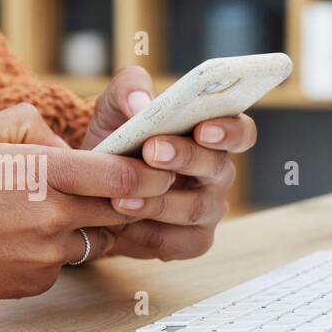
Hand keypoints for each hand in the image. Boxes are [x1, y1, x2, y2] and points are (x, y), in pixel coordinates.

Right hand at [0, 103, 176, 311]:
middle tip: (126, 189)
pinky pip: (63, 264)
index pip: (123, 175)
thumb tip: (68, 142)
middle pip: (121, 210)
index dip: (149, 172)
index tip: (157, 167)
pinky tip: (16, 239)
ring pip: (94, 239)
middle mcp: (50, 218)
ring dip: (88, 226)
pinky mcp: (33, 283)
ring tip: (52, 211)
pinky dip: (54, 251)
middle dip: (127, 200)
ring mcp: (44, 256)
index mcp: (41, 173)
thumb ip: (31, 124)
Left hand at [80, 66, 257, 260]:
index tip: (204, 129)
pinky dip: (149, 234)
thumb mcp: (112, 107)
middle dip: (185, 158)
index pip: (241, 131)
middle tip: (152, 150)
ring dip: (159, 202)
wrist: (90, 187)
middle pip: (217, 167)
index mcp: (211, 135)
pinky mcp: (191, 241)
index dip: (229, 131)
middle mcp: (217, 172)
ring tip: (122, 198)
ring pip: (196, 208)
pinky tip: (122, 225)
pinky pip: (180, 242)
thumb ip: (128, 89)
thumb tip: (142, 102)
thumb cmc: (113, 140)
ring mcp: (208, 208)